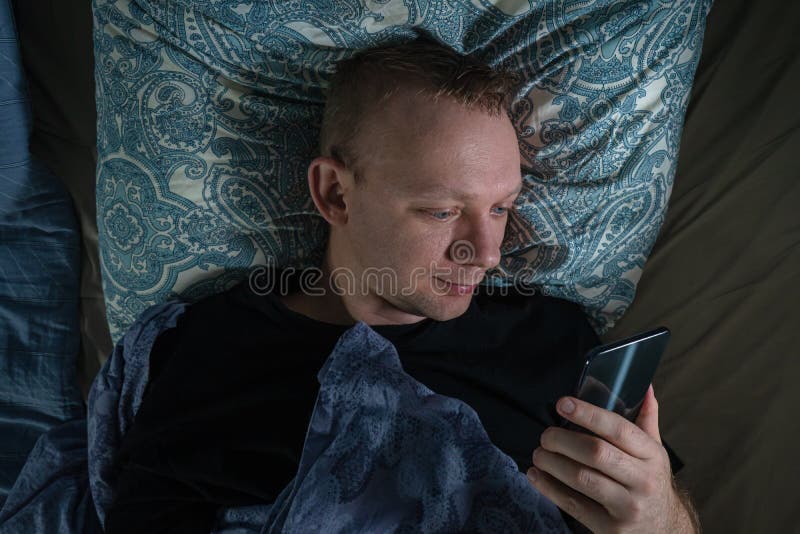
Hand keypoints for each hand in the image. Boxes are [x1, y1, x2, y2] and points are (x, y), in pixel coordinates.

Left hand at [526, 385, 697, 532]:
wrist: (665, 529)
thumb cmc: (651, 481)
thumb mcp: (654, 451)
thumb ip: (646, 418)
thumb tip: (644, 386)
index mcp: (652, 455)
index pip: (618, 429)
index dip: (587, 414)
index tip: (562, 404)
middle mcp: (643, 480)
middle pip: (596, 452)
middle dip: (563, 440)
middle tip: (545, 435)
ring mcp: (628, 506)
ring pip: (582, 479)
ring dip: (553, 463)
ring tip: (539, 454)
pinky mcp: (611, 528)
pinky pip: (573, 505)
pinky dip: (549, 488)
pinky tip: (536, 475)